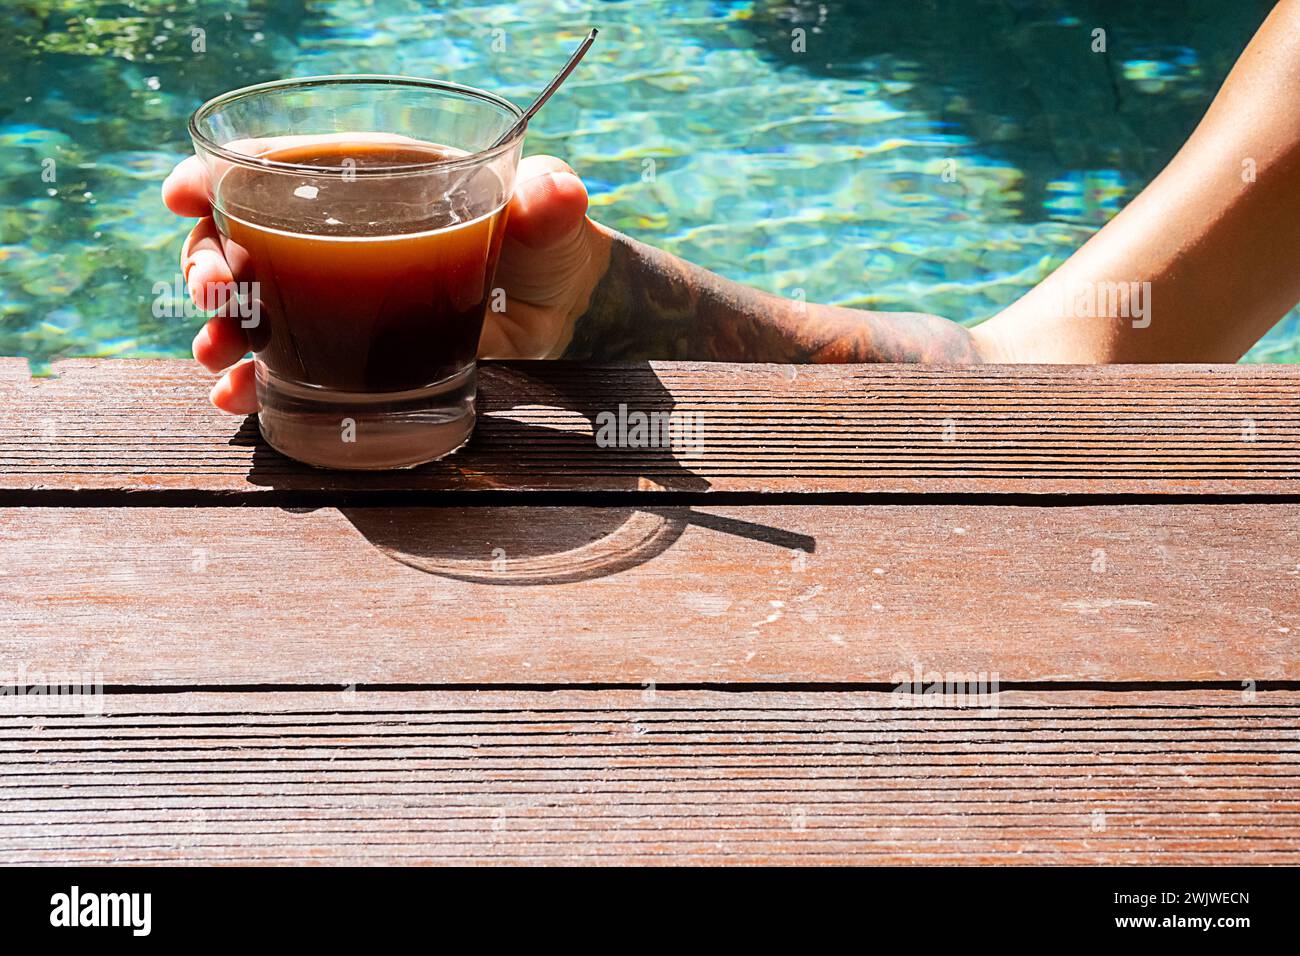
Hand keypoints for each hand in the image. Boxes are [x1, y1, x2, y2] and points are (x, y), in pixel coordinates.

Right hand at [162, 151, 604, 412]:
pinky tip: (238, 397)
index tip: (183, 192)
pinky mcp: (350, 357)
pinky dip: (253, 382)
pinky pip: (284, 366)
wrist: (562, 318)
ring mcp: (337, 303)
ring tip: (217, 352)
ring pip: (252, 307)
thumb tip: (554, 193)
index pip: (277, 168)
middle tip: (216, 291)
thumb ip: (547, 199)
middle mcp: (337, 240)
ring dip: (220, 328)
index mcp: (368, 184)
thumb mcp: (547, 215)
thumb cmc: (546, 248)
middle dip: (208, 261)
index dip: (217, 174)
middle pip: (244, 240)